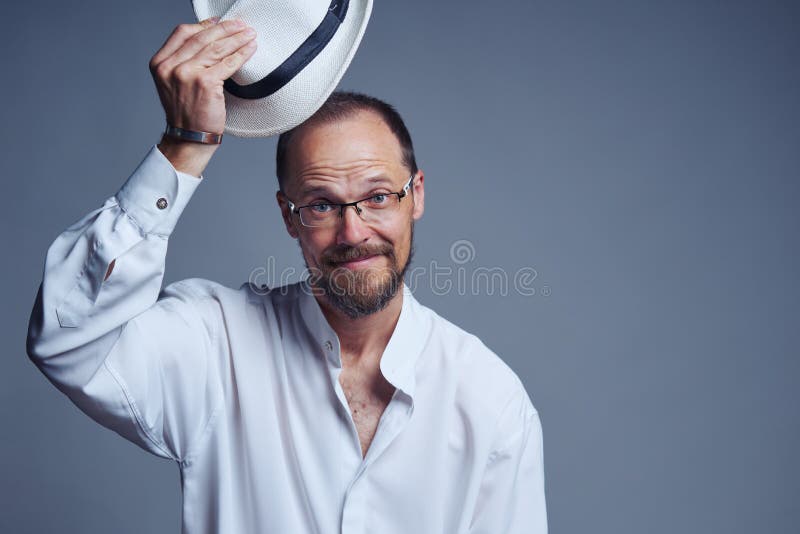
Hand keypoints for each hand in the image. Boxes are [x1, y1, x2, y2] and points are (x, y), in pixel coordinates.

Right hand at [149, 18, 256, 175]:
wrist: (189, 138)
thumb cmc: (187, 113)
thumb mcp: (174, 83)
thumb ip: (183, 62)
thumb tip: (208, 40)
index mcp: (160, 63)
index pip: (182, 33)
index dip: (204, 25)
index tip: (220, 22)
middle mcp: (170, 67)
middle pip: (202, 37)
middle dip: (225, 29)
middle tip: (241, 25)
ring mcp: (187, 74)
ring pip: (216, 48)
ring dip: (237, 39)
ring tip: (250, 35)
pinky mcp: (205, 83)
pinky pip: (228, 63)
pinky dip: (241, 55)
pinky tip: (250, 50)